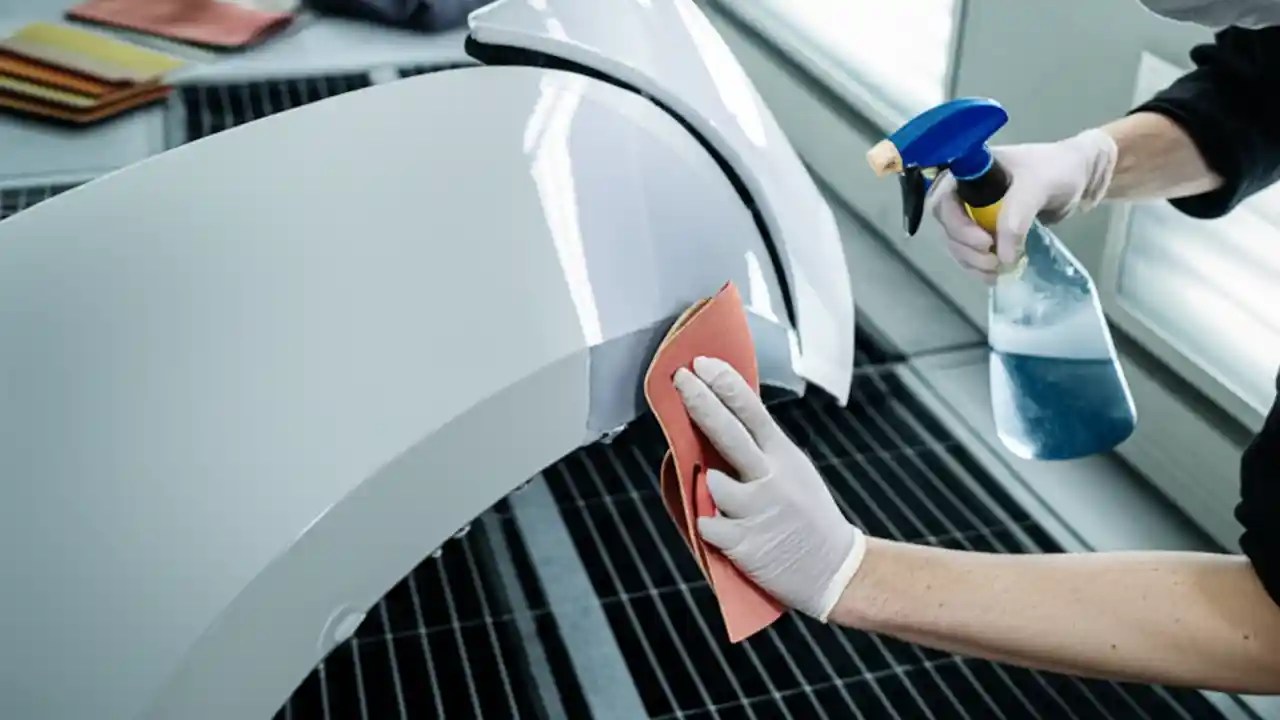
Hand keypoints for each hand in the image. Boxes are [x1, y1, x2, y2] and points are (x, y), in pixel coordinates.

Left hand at [673, 357, 866, 621]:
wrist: (834, 571)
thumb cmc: (804, 516)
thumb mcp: (794, 472)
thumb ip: (761, 449)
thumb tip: (719, 416)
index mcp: (784, 457)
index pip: (752, 411)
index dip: (725, 384)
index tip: (702, 362)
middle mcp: (772, 478)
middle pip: (729, 433)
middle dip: (701, 402)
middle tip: (680, 379)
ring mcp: (758, 510)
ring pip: (712, 483)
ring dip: (711, 488)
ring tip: (734, 504)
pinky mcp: (745, 543)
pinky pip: (707, 523)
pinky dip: (710, 525)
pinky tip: (730, 532)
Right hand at [927, 128, 1117, 283]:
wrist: (1080, 176)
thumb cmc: (1058, 170)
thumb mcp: (1038, 186)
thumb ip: (1018, 215)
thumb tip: (1001, 255)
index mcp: (969, 171)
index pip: (944, 200)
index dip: (956, 224)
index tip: (984, 241)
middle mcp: (965, 191)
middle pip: (948, 226)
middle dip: (966, 248)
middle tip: (992, 260)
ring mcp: (974, 211)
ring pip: (957, 242)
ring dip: (971, 261)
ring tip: (996, 271)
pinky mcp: (986, 229)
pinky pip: (971, 251)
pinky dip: (979, 266)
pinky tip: (995, 275)